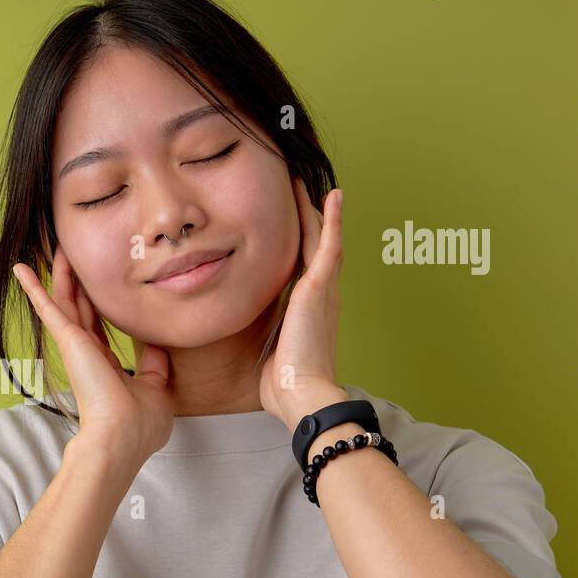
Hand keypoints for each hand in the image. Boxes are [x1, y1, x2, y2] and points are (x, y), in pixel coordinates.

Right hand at [12, 244, 173, 465]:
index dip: (96, 302)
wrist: (122, 438)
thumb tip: (159, 345)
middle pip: (79, 306)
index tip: (97, 282)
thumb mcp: (157, 389)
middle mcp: (86, 352)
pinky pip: (49, 307)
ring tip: (56, 246)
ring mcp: (75, 346)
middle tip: (72, 251)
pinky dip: (34, 288)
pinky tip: (21, 269)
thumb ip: (155, 365)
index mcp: (105, 364)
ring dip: (60, 273)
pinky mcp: (68, 341)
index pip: (98, 325)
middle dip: (76, 279)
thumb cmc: (138, 425)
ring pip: (65, 299)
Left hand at [259, 179, 350, 430]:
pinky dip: (332, 220)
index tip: (288, 220)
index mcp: (308, 308)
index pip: (303, 264)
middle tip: (296, 187)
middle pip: (313, 244)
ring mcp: (323, 290)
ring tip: (303, 181)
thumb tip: (244, 331)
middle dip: (305, 216)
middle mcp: (321, 295)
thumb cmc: (285, 384)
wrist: (303, 396)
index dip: (298, 239)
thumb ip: (263, 332)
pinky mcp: (320, 289)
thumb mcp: (269, 350)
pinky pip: (329, 246)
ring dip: (313, 209)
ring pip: (319, 238)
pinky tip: (333, 195)